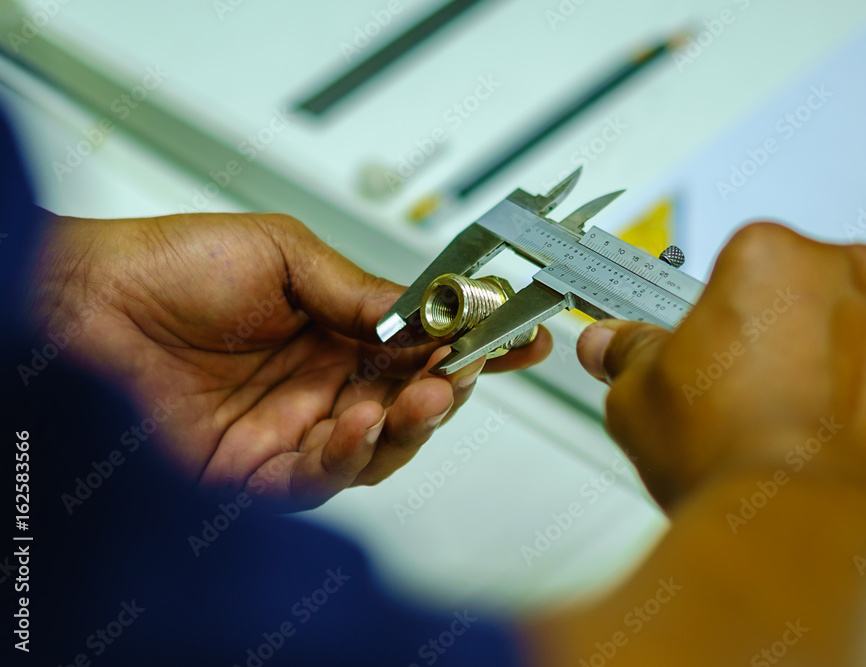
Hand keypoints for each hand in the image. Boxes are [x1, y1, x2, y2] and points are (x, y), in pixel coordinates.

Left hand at [32, 212, 550, 509]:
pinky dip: (351, 455)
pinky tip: (359, 420)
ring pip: (381, 447)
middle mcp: (323, 384)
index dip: (474, 344)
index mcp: (336, 330)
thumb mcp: (283, 252)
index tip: (520, 337)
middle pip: (412, 401)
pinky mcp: (259, 472)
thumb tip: (429, 312)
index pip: (423, 345)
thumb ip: (360, 290)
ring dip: (411, 425)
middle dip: (452, 388)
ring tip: (425, 393)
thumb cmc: (170, 265)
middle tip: (472, 366)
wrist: (86, 304)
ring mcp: (295, 430)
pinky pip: (323, 478)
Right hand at [577, 222, 865, 569]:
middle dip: (792, 339)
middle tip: (761, 403)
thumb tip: (613, 345)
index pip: (746, 270)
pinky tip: (864, 449)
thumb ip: (632, 356)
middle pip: (816, 296)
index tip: (721, 355)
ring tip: (812, 436)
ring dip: (853, 371)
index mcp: (773, 259)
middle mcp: (857, 276)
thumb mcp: (642, 401)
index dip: (728, 322)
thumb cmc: (736, 467)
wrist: (808, 543)